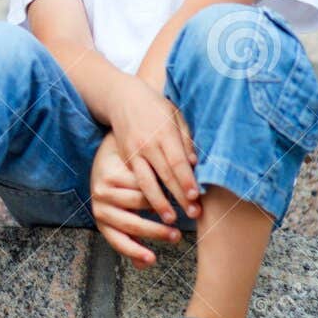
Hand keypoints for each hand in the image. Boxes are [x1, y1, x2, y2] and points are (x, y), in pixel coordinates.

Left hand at [91, 132, 182, 265]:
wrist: (109, 159)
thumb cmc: (121, 194)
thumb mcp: (125, 216)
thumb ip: (134, 237)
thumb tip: (143, 267)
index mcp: (103, 223)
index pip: (119, 242)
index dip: (136, 252)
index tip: (153, 260)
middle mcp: (99, 208)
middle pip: (132, 224)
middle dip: (157, 232)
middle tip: (177, 236)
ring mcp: (103, 191)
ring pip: (137, 202)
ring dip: (159, 205)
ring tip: (176, 209)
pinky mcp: (109, 173)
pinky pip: (138, 182)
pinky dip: (155, 186)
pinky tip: (169, 187)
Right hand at [107, 76, 199, 220]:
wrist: (122, 97)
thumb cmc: (155, 106)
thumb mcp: (175, 115)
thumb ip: (185, 139)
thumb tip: (193, 163)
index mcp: (164, 132)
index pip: (177, 161)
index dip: (186, 180)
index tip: (195, 196)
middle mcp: (147, 144)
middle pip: (165, 175)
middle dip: (179, 196)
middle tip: (193, 214)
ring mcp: (134, 152)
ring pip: (146, 182)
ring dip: (159, 203)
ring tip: (170, 219)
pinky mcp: (125, 157)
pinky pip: (136, 179)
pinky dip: (146, 195)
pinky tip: (155, 207)